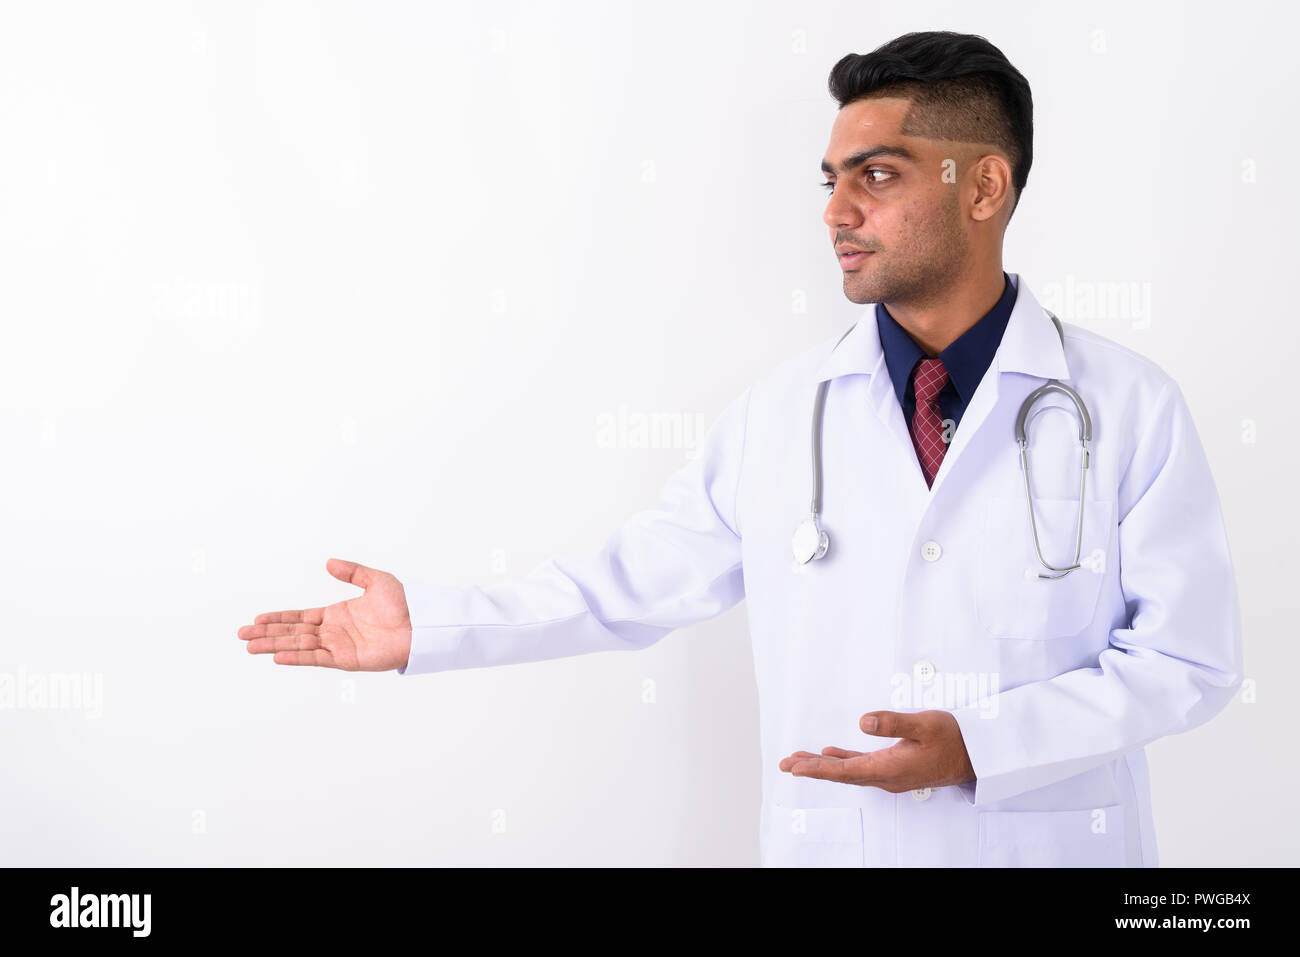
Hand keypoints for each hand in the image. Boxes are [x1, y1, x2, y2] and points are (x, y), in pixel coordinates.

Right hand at [237, 559, 412, 670]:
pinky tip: (278, 656)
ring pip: (299, 645)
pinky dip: (297, 657)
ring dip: (274, 645)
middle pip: (292, 632)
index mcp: (336, 614)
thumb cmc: (403, 605)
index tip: (256, 620)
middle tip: (242, 636)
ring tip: (250, 647)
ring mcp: (337, 646)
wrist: (421, 625)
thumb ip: (352, 572)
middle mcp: (333, 632)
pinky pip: (316, 658)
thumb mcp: (375, 580)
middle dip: (267, 634)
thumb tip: (329, 562)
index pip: (299, 617)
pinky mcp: (346, 659)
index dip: (278, 618)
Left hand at [777, 710, 974, 792]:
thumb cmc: (954, 739)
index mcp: (890, 768)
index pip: (845, 771)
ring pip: (849, 770)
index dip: (817, 769)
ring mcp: (890, 773)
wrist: (977, 756)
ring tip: (798, 759)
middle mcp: (886, 776)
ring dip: (824, 764)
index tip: (794, 768)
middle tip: (784, 764)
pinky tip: (831, 753)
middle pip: (841, 773)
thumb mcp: (924, 724)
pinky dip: (843, 760)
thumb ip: (893, 723)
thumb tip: (862, 722)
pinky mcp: (895, 767)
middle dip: (812, 767)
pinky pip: (862, 766)